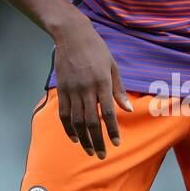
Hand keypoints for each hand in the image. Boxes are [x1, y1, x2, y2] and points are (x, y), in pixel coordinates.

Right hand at [52, 11, 132, 157]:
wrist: (72, 35)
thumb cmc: (97, 50)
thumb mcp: (113, 67)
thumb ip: (119, 90)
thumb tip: (128, 110)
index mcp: (102, 83)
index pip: (108, 112)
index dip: (112, 130)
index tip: (116, 144)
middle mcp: (86, 89)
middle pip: (91, 121)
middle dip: (97, 141)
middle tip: (102, 155)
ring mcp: (72, 90)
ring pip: (76, 121)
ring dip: (83, 139)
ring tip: (89, 151)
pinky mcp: (61, 89)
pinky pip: (64, 114)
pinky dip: (69, 128)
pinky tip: (75, 138)